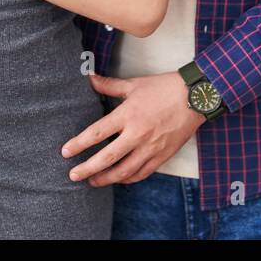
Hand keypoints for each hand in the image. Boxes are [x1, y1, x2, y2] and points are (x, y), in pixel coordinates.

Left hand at [60, 71, 205, 185]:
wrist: (195, 96)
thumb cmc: (163, 88)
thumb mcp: (133, 84)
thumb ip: (108, 85)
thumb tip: (89, 78)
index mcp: (128, 115)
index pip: (97, 133)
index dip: (79, 144)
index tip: (65, 152)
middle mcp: (137, 134)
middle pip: (107, 157)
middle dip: (87, 169)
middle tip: (73, 175)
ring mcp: (151, 147)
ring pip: (124, 171)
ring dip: (106, 179)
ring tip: (93, 182)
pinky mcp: (163, 155)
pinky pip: (142, 172)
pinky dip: (128, 179)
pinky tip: (119, 179)